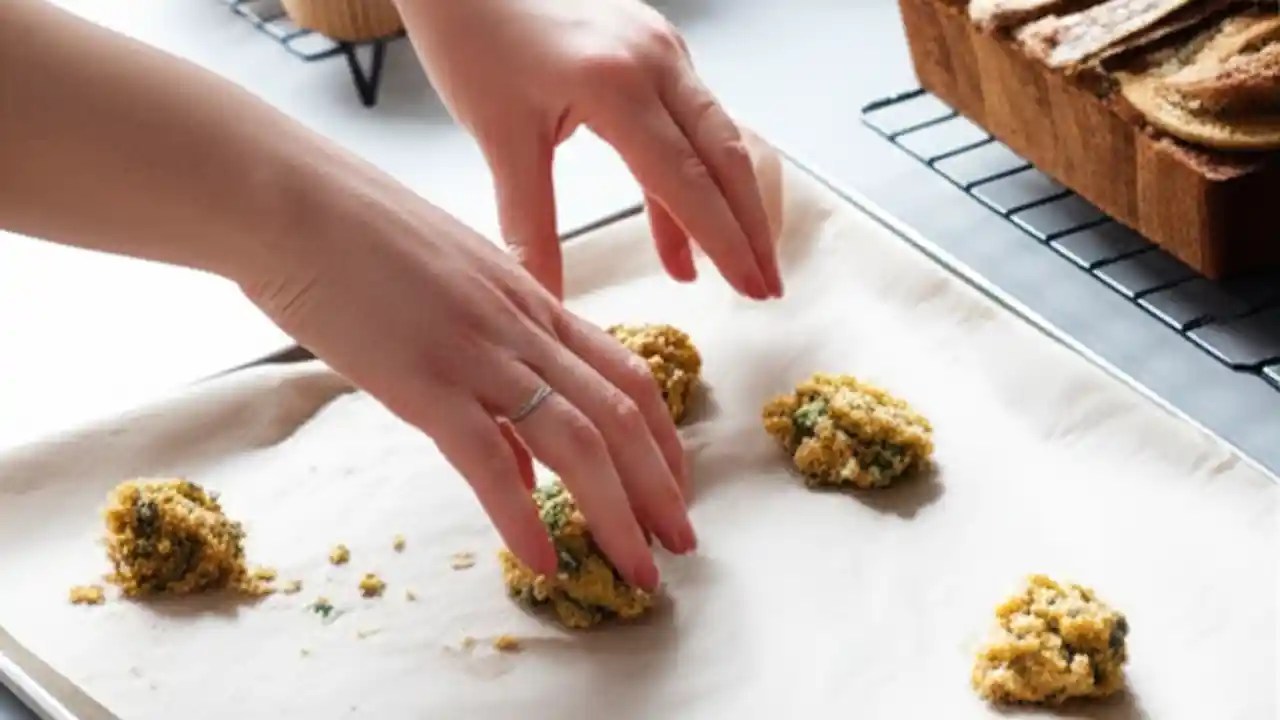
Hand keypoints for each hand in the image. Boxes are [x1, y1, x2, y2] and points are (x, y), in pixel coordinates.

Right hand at [241, 173, 693, 590]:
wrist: (287, 200)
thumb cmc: (356, 237)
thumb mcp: (450, 287)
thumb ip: (492, 362)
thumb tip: (516, 460)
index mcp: (530, 301)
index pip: (625, 373)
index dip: (663, 437)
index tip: (675, 486)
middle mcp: (521, 328)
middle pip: (621, 414)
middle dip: (661, 488)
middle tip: (682, 546)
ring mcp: (476, 352)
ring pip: (576, 440)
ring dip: (618, 514)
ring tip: (638, 572)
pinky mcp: (422, 380)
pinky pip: (486, 458)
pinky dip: (521, 519)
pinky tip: (541, 564)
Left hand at [396, 0, 782, 300]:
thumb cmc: (472, 37)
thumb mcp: (498, 137)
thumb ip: (530, 222)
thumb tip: (544, 299)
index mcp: (617, 83)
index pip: (686, 178)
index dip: (723, 242)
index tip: (751, 290)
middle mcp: (655, 60)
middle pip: (725, 156)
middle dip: (750, 228)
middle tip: (767, 288)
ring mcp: (660, 49)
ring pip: (714, 138)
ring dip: (727, 206)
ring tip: (731, 269)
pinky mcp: (652, 49)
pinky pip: (687, 122)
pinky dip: (688, 179)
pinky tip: (677, 234)